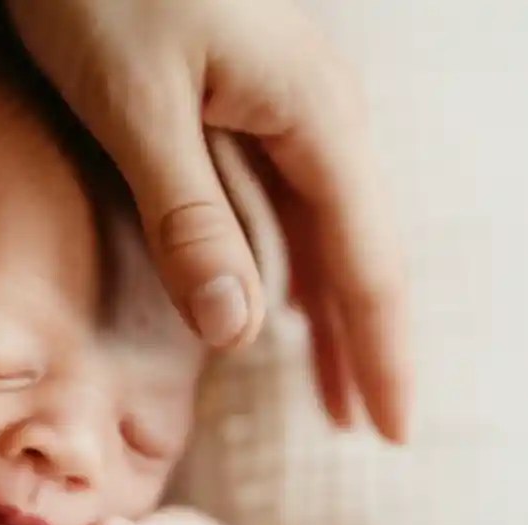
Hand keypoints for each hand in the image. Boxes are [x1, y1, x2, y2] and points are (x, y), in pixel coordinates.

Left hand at [7, 0, 408, 440]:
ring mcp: (285, 97)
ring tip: (332, 383)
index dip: (379, 353)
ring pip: (323, 224)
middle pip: (358, 247)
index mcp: (311, 113)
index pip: (364, 262)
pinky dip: (287, 258)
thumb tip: (239, 332)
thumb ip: (188, 215)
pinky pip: (284, 195)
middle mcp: (317, 108)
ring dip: (328, 306)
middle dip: (366, 341)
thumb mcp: (133, 104)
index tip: (394, 431)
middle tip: (375, 427)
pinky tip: (275, 291)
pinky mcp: (246, 90)